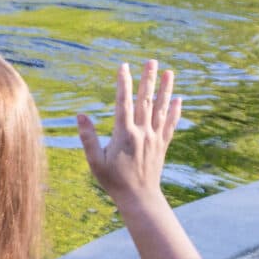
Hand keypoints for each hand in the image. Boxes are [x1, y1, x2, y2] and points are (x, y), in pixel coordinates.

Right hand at [77, 59, 181, 207]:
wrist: (139, 197)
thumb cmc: (113, 180)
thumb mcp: (95, 161)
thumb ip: (88, 137)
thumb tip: (80, 115)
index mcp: (124, 134)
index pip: (123, 102)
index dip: (123, 83)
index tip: (123, 66)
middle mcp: (142, 132)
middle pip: (146, 100)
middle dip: (148, 79)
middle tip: (151, 60)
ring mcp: (154, 138)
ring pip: (161, 108)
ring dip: (165, 89)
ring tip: (169, 72)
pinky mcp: (162, 145)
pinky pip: (170, 124)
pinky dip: (175, 110)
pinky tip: (178, 99)